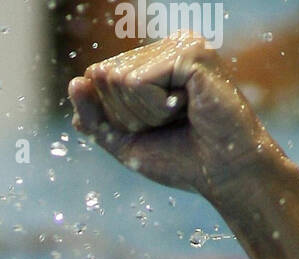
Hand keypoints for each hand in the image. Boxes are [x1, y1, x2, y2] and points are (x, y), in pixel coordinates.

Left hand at [68, 32, 281, 201]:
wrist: (223, 174)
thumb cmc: (181, 159)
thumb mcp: (124, 141)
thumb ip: (94, 116)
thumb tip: (75, 82)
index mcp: (154, 61)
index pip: (98, 79)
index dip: (115, 116)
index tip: (154, 128)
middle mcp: (167, 46)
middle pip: (106, 77)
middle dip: (128, 115)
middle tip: (169, 125)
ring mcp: (180, 44)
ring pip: (119, 79)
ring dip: (144, 114)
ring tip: (180, 117)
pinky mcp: (190, 52)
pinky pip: (137, 83)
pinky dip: (154, 109)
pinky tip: (187, 109)